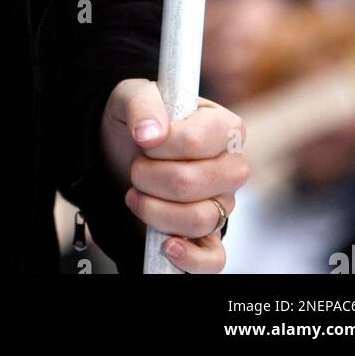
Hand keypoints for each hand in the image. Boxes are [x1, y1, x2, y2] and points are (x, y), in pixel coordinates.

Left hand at [100, 77, 246, 273]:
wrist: (122, 151)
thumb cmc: (138, 120)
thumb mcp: (131, 96)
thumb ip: (142, 104)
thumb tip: (150, 134)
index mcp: (224, 126)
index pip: (198, 141)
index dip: (162, 145)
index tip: (142, 140)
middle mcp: (232, 167)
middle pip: (195, 183)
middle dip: (151, 177)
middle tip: (136, 167)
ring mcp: (224, 204)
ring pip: (199, 219)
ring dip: (154, 209)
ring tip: (136, 193)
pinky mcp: (211, 235)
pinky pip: (214, 259)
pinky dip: (189, 257)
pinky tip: (166, 245)